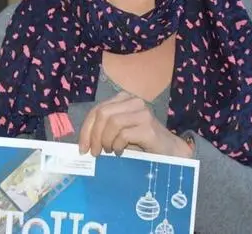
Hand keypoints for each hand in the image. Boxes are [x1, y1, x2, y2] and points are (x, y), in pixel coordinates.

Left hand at [77, 92, 191, 158]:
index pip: (97, 110)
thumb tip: (82, 143)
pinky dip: (117, 145)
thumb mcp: (118, 133)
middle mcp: (133, 101)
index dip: (86, 129)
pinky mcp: (149, 127)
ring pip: (112, 122)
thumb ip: (103, 130)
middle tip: (94, 153)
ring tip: (108, 151)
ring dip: (105, 140)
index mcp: (123, 99)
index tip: (82, 148)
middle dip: (93, 135)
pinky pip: (124, 134)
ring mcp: (142, 113)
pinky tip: (120, 152)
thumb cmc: (141, 143)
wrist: (170, 151)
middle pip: (102, 113)